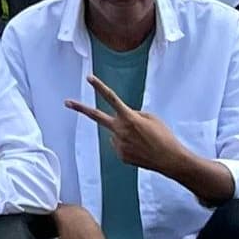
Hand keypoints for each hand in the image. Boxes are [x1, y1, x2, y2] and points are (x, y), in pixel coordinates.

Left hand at [66, 74, 196, 184]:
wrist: (171, 160)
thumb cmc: (164, 136)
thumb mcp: (152, 118)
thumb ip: (133, 114)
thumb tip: (122, 118)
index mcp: (129, 117)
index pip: (111, 98)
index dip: (99, 87)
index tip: (89, 77)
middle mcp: (120, 130)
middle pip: (96, 116)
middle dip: (81, 108)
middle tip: (66, 102)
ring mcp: (118, 144)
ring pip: (115, 133)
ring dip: (125, 133)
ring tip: (143, 141)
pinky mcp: (120, 155)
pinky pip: (120, 145)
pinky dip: (128, 145)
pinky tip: (140, 149)